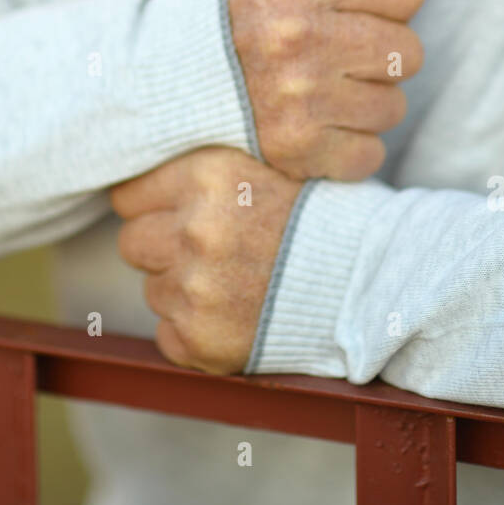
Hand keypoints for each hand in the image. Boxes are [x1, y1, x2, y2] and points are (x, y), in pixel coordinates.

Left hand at [110, 147, 302, 373]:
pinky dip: (197, 331)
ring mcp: (196, 287)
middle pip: (133, 242)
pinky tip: (238, 315)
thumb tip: (144, 176)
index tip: (176, 215)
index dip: (153, 206)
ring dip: (184, 291)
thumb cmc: (322, 218)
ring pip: (154, 290)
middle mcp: (196, 228)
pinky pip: (169, 335)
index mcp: (209, 174)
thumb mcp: (266, 165)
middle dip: (162, 248)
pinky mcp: (201, 339)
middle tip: (210, 252)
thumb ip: (204, 169)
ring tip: (238, 282)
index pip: (130, 194)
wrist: (374, 281)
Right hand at [227, 0, 456, 181]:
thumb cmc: (259, 11)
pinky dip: (349, 144)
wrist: (178, 77)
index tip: (350, 4)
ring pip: (394, 105)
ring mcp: (294, 94)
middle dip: (381, 52)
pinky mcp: (294, 148)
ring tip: (322, 85)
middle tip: (336, 49)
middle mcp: (296, 32)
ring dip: (367, 100)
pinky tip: (315, 120)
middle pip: (410, 50)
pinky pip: (369, 153)